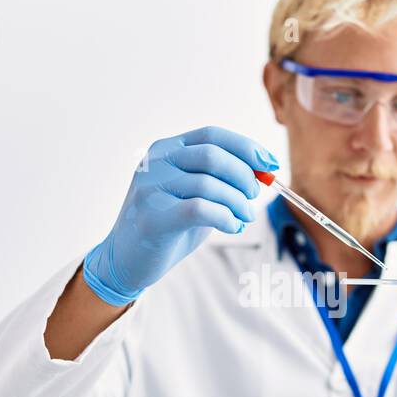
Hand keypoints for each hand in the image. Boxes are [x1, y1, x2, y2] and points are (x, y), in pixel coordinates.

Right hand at [82, 126, 279, 305]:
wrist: (126, 260)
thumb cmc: (167, 226)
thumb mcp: (193, 195)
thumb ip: (220, 180)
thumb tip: (262, 173)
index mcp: (166, 150)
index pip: (212, 136)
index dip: (246, 147)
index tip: (269, 165)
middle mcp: (156, 163)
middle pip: (213, 156)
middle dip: (243, 175)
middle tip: (253, 196)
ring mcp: (150, 189)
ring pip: (209, 184)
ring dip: (238, 202)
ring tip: (244, 217)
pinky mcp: (153, 217)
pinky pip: (200, 209)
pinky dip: (225, 217)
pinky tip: (232, 226)